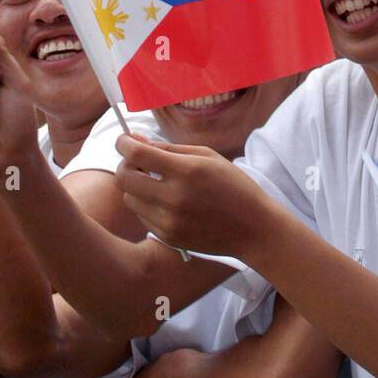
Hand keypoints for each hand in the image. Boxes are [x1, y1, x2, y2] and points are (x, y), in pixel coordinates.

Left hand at [115, 135, 267, 257]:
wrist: (254, 229)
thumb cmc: (233, 186)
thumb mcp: (207, 156)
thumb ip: (169, 148)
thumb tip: (136, 139)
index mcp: (186, 171)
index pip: (137, 153)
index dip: (123, 143)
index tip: (124, 139)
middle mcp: (174, 197)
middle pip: (124, 177)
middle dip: (125, 164)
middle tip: (138, 161)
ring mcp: (169, 221)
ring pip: (129, 198)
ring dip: (135, 187)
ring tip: (154, 183)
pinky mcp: (168, 238)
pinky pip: (142, 217)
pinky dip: (146, 206)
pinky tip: (165, 202)